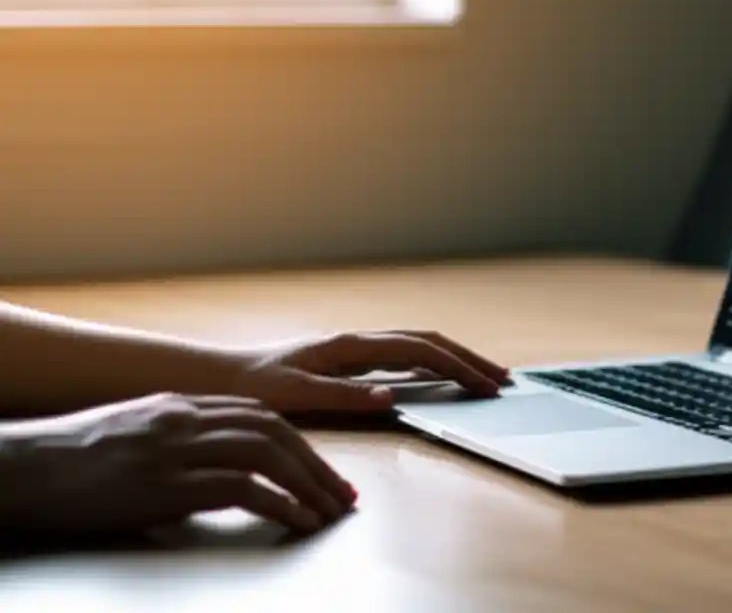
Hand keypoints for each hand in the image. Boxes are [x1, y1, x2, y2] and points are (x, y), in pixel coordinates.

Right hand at [0, 393, 354, 533]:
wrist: (24, 467)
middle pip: (274, 431)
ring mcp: (176, 448)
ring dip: (308, 484)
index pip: (260, 415)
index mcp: (181, 405)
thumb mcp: (138, 436)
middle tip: (342, 495)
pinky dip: (279, 503)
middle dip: (317, 464)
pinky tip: (298, 521)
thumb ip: (184, 443)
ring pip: (267, 453)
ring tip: (329, 512)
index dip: (301, 444)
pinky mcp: (164, 482)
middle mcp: (186, 419)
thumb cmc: (75, 461)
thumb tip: (223, 470)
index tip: (325, 472)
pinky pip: (241, 487)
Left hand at [227, 330, 509, 413]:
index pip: (419, 351)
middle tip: (503, 379)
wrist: (222, 376)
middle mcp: (359, 341)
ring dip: (455, 360)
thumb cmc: (254, 385)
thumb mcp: (296, 395)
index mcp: (351, 345)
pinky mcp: (351, 362)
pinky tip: (442, 378)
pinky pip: (403, 359)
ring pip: (418, 347)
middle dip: (469, 358)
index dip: (458, 367)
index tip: (486, 385)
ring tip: (484, 376)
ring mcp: (357, 350)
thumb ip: (344, 396)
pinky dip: (432, 366)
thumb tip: (391, 397)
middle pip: (429, 341)